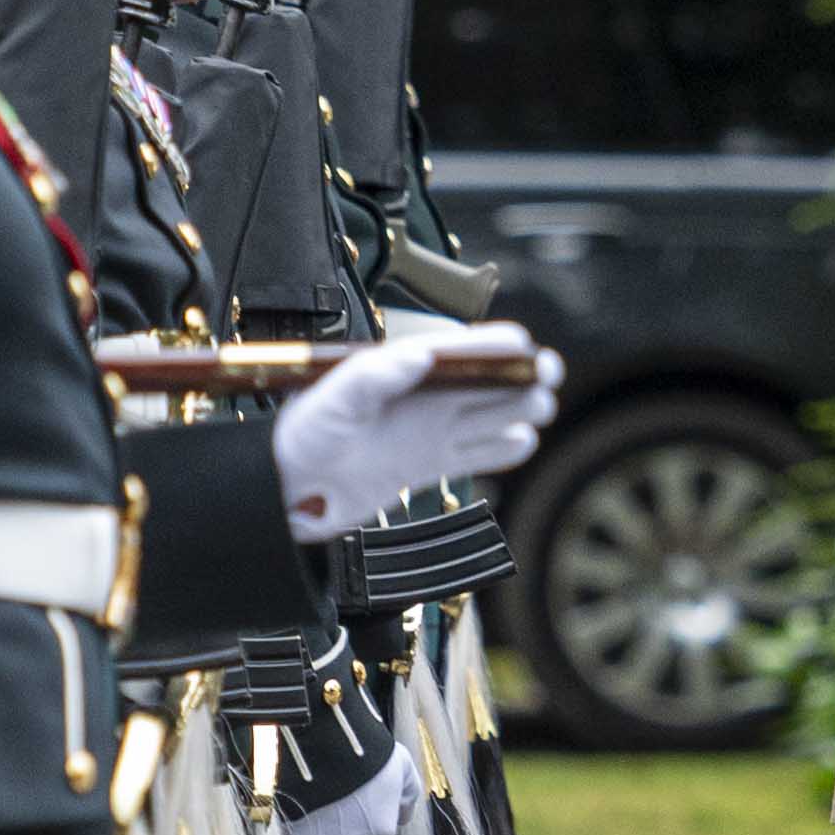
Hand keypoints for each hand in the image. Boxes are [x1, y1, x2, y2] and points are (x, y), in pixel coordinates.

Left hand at [271, 329, 559, 542]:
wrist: (289, 489)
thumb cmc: (300, 435)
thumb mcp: (331, 399)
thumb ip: (374, 376)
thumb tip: (419, 355)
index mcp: (401, 372)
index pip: (457, 352)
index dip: (491, 345)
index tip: (520, 345)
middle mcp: (422, 397)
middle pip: (486, 380)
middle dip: (519, 374)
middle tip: (545, 375)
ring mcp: (430, 430)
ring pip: (492, 414)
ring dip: (519, 408)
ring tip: (541, 406)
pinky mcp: (431, 464)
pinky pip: (479, 453)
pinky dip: (504, 449)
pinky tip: (521, 441)